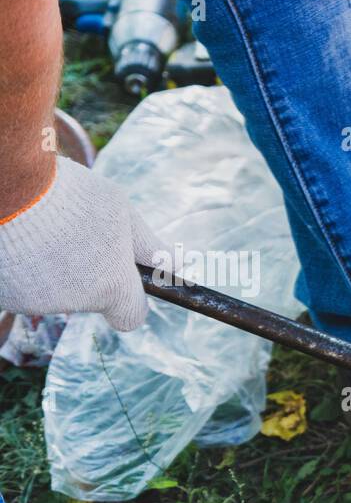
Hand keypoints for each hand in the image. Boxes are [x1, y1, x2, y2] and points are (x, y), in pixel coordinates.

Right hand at [0, 157, 162, 331]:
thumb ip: (150, 246)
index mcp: (111, 288)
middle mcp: (74, 304)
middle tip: (71, 235)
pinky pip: (21, 286)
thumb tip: (180, 267)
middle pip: (88, 297)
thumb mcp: (121, 212)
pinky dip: (21, 268)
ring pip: (52, 290)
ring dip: (51, 269)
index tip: (122, 279)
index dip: (128, 298)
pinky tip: (18, 239)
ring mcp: (35, 303)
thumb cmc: (69, 194)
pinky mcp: (5, 297)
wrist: (7, 186)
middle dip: (86, 273)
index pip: (131, 316)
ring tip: (41, 231)